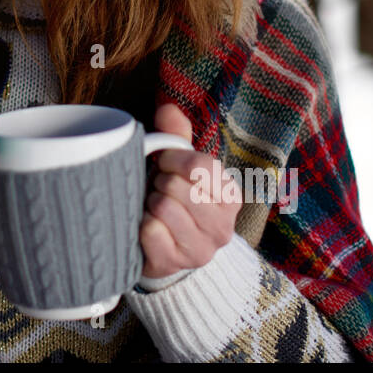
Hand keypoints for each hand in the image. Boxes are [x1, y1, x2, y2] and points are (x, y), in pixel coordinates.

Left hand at [139, 103, 240, 279]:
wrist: (166, 250)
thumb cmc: (175, 200)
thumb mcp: (180, 167)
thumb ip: (176, 136)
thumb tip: (167, 108)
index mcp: (231, 196)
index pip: (200, 165)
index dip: (173, 159)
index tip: (164, 163)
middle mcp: (223, 226)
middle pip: (178, 187)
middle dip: (159, 182)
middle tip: (158, 190)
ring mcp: (201, 249)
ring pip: (163, 208)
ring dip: (150, 203)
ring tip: (154, 207)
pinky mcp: (175, 264)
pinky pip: (149, 231)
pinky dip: (141, 225)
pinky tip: (147, 227)